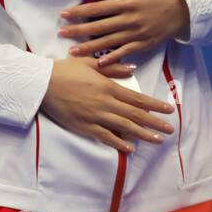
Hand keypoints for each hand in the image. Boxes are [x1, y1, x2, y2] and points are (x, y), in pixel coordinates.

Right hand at [39, 57, 175, 153]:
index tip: (169, 110)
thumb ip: (112, 67)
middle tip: (170, 129)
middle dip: (155, 122)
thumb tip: (132, 68)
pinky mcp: (84, 126)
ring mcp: (95, 116)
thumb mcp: (88, 63)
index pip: (136, 98)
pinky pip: (105, 136)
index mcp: (107, 87)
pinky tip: (130, 148)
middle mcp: (105, 103)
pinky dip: (119, 143)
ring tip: (158, 140)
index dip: (154, 105)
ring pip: (124, 127)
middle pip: (135, 115)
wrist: (41, 83)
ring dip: (143, 134)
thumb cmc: (63, 70)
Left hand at [59, 0, 190, 65]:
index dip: (79, 12)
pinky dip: (113, 58)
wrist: (185, 6)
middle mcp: (130, 20)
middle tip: (60, 34)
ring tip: (72, 52)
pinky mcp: (145, 43)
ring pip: (109, 42)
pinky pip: (126, 52)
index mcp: (127, 3)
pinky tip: (100, 63)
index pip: (97, 8)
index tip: (63, 15)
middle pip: (99, 27)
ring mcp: (137, 34)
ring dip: (89, 48)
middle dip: (78, 31)